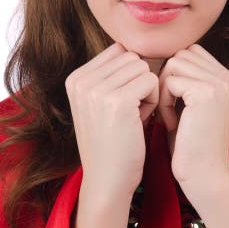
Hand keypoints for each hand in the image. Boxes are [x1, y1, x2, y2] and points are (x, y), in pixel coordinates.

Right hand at [65, 42, 159, 199]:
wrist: (107, 181)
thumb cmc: (112, 141)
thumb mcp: (99, 102)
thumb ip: (110, 74)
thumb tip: (133, 46)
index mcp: (75, 77)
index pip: (118, 51)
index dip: (129, 75)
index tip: (123, 102)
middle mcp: (81, 80)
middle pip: (131, 57)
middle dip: (139, 82)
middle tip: (131, 111)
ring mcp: (97, 89)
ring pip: (143, 67)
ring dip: (147, 91)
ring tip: (134, 116)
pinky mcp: (117, 101)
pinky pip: (152, 81)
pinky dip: (153, 100)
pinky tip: (140, 121)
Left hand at [156, 44, 228, 188]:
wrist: (206, 178)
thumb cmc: (192, 147)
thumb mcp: (192, 108)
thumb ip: (186, 81)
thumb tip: (161, 60)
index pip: (192, 54)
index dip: (175, 74)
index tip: (173, 103)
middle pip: (183, 54)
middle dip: (168, 79)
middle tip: (168, 109)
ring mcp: (220, 84)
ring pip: (174, 63)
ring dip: (164, 89)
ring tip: (169, 116)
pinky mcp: (206, 92)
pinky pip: (170, 81)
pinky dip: (163, 101)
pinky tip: (171, 124)